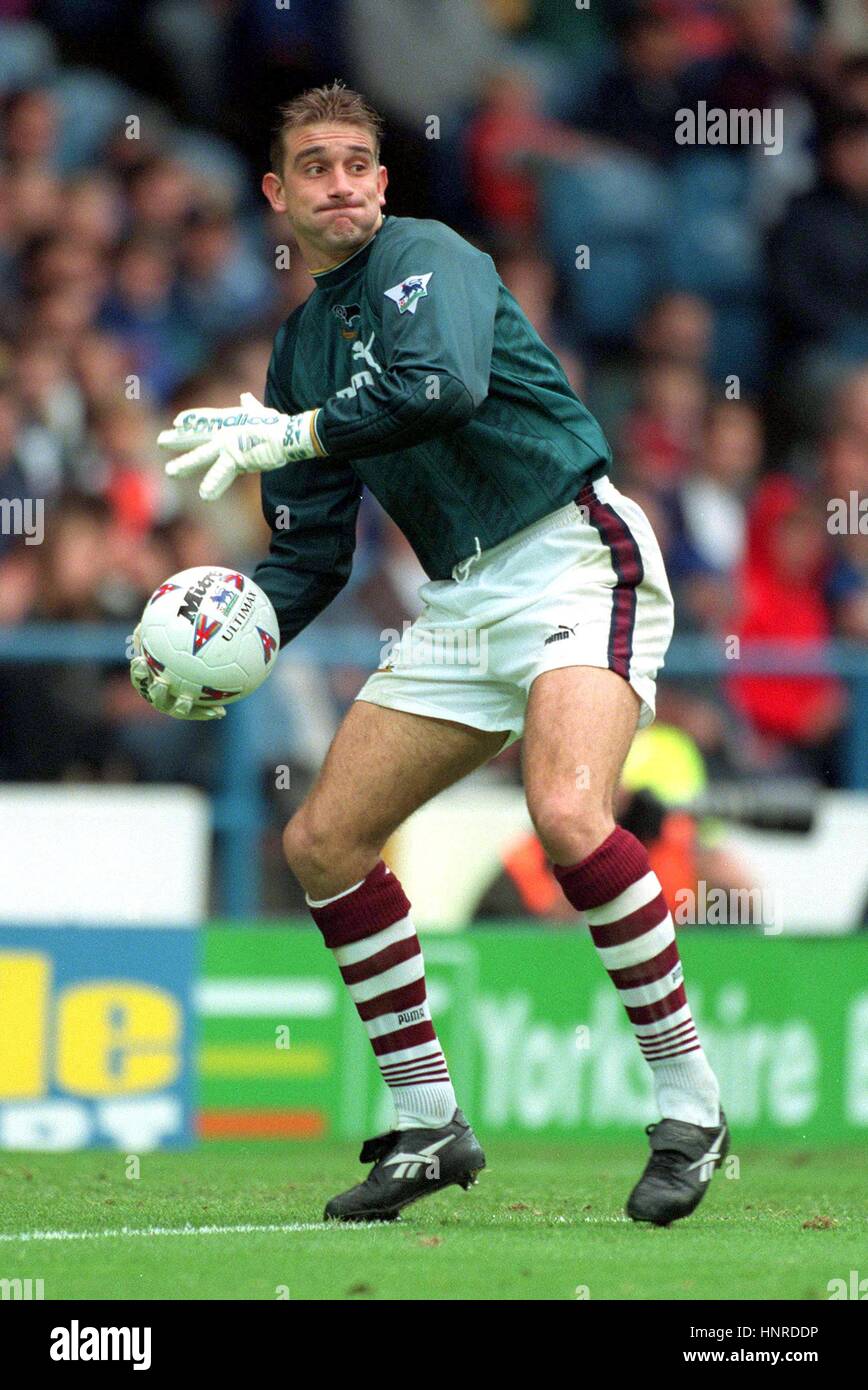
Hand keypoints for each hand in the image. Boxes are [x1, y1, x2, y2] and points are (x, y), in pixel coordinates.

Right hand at [129, 624, 225, 719]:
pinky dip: (209, 712)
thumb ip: (161, 625)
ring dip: (181, 707)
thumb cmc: (176, 641)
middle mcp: (162, 693)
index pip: (140, 677)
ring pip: (178, 710)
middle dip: (156, 692)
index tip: (140, 662)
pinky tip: (221, 712)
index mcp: (152, 678)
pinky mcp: (196, 709)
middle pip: (155, 697)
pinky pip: (202, 712)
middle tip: (161, 683)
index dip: (138, 672)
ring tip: (186, 700)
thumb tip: (156, 612)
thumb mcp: (168, 629)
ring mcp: (178, 703)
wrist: (198, 657)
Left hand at [159, 392, 323, 499]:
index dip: (190, 419)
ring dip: (185, 464)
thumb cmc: (277, 424)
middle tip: (160, 441)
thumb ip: (250, 406)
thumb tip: (246, 397)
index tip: (177, 423)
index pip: (204, 418)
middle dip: (177, 440)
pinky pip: (221, 474)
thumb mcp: (260, 412)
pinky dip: (214, 485)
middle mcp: (223, 431)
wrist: (288, 434)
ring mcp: (227, 445)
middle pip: (195, 436)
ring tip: (170, 472)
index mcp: (229, 420)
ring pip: (201, 456)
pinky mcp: (236, 458)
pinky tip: (204, 496)